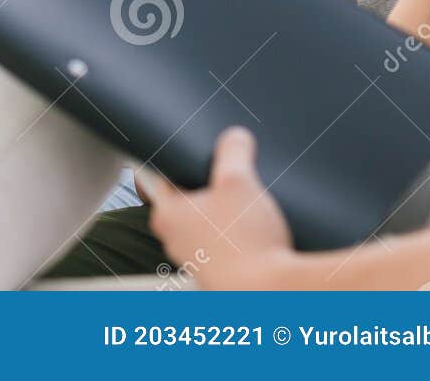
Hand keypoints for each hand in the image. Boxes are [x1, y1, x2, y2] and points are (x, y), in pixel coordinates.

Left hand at [138, 127, 298, 289]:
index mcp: (166, 214)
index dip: (176, 161)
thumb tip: (235, 136)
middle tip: (228, 180)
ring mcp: (193, 260)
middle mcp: (173, 240)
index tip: (187, 153)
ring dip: (222, 216)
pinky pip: (220, 248)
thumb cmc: (245, 242)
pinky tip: (254, 235)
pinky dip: (233, 239)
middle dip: (206, 189)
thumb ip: (233, 152)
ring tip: (246, 211)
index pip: (159, 177)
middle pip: (184, 201)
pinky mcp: (216, 275)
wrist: (270, 293)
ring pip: (203, 226)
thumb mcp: (239, 182)